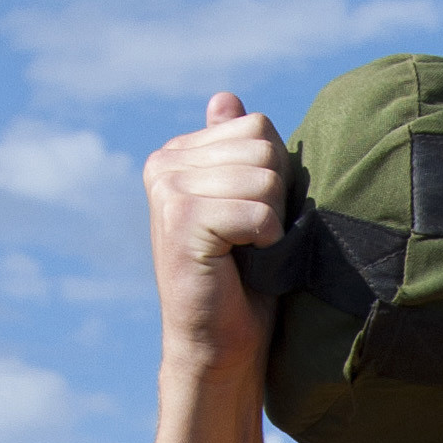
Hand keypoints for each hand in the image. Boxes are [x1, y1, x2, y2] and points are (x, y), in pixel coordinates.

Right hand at [143, 91, 286, 371]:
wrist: (219, 345)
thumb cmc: (244, 281)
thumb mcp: (248, 205)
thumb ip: (236, 153)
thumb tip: (225, 97)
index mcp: (178, 154)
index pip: (256, 126)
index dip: (276, 176)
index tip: (255, 218)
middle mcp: (165, 164)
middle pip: (263, 147)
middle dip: (277, 196)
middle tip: (254, 238)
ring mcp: (168, 189)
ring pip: (264, 179)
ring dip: (272, 223)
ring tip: (248, 250)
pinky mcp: (181, 219)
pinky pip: (258, 212)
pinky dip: (267, 241)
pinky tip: (244, 261)